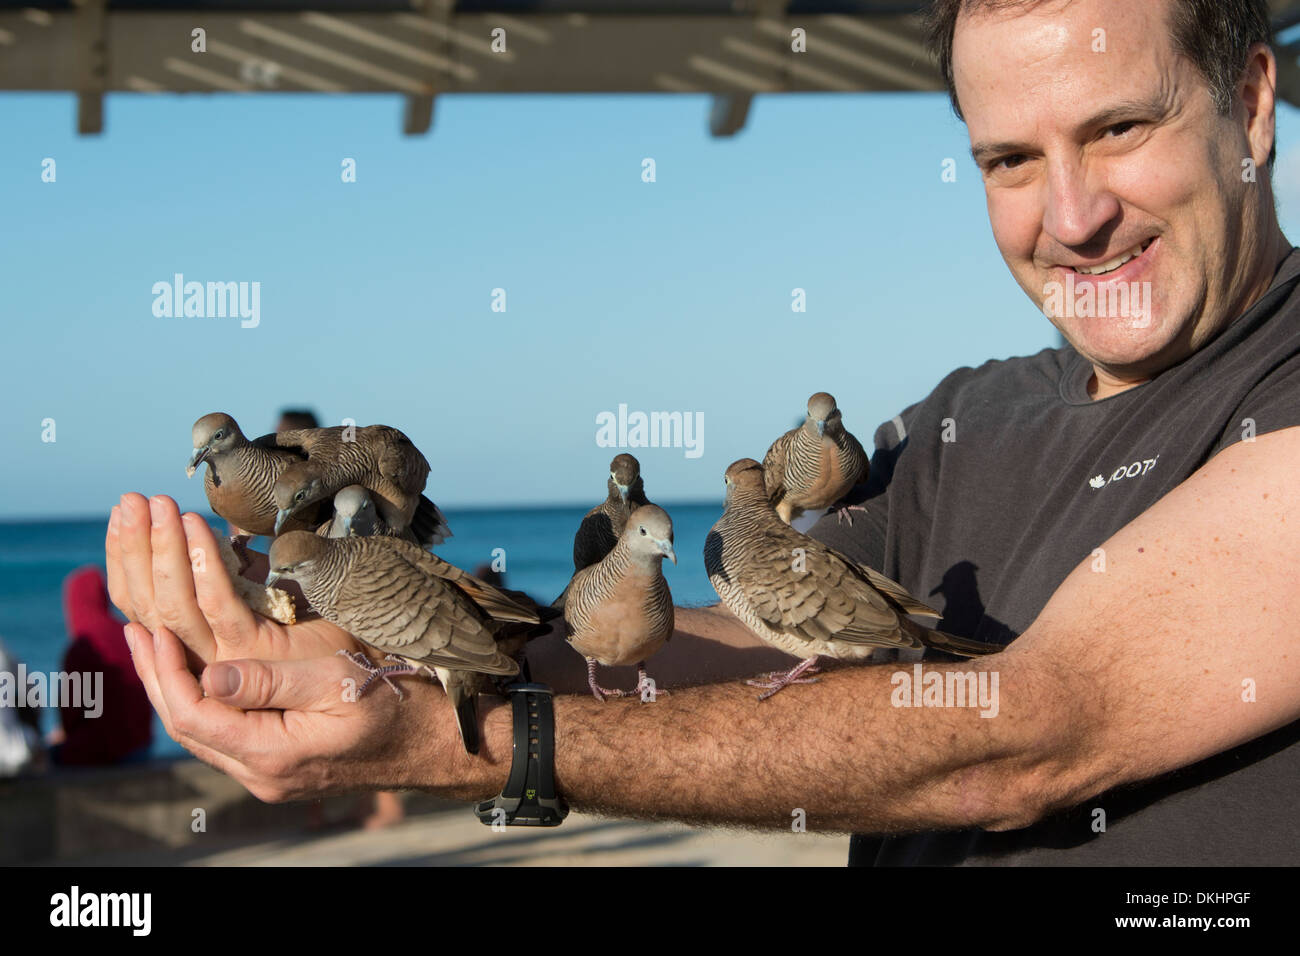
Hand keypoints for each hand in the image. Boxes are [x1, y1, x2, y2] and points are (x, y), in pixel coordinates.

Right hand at [106, 493, 354, 664]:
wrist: (376, 673)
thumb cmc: (329, 639)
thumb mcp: (277, 603)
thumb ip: (242, 581)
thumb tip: (212, 538)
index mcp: (199, 647)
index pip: (140, 605)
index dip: (125, 562)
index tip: (123, 516)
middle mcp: (205, 660)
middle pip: (148, 605)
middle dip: (133, 549)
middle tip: (130, 501)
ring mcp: (229, 660)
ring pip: (172, 606)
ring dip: (160, 550)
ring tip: (155, 505)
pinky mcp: (259, 652)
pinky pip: (220, 605)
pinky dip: (204, 563)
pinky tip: (195, 526)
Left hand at [123, 622, 506, 801]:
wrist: (436, 745)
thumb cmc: (397, 705)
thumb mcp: (337, 683)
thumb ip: (272, 682)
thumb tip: (210, 677)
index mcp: (272, 755)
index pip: (192, 716)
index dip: (164, 672)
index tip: (150, 628)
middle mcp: (262, 773)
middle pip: (186, 727)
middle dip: (157, 677)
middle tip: (135, 629)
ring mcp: (270, 771)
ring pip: (201, 731)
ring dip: (174, 686)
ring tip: (154, 643)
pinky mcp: (281, 762)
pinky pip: (223, 731)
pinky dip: (202, 697)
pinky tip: (198, 670)